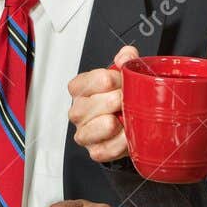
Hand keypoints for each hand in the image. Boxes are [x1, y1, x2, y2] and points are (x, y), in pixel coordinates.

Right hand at [67, 44, 136, 162]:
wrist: (124, 123)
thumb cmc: (118, 96)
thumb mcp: (122, 74)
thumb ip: (125, 59)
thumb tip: (126, 56)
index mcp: (80, 87)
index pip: (96, 80)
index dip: (116, 80)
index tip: (125, 82)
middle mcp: (78, 110)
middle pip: (95, 104)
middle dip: (118, 101)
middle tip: (129, 100)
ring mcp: (84, 131)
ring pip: (96, 127)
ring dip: (115, 123)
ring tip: (126, 118)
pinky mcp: (94, 150)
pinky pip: (105, 149)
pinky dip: (119, 144)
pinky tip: (127, 136)